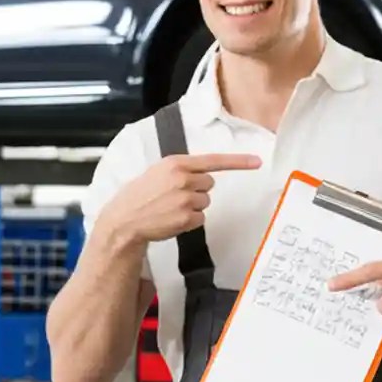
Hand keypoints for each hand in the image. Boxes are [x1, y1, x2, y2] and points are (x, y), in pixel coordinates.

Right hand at [99, 153, 260, 244]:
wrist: (125, 220)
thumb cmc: (139, 196)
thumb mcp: (157, 172)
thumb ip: (180, 170)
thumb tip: (202, 174)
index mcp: (175, 163)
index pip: (213, 160)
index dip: (238, 162)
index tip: (257, 161)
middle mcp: (183, 179)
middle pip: (209, 183)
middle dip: (197, 190)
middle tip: (176, 196)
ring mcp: (185, 199)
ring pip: (205, 201)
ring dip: (193, 206)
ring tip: (170, 208)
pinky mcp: (187, 218)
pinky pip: (201, 218)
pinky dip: (190, 221)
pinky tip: (172, 219)